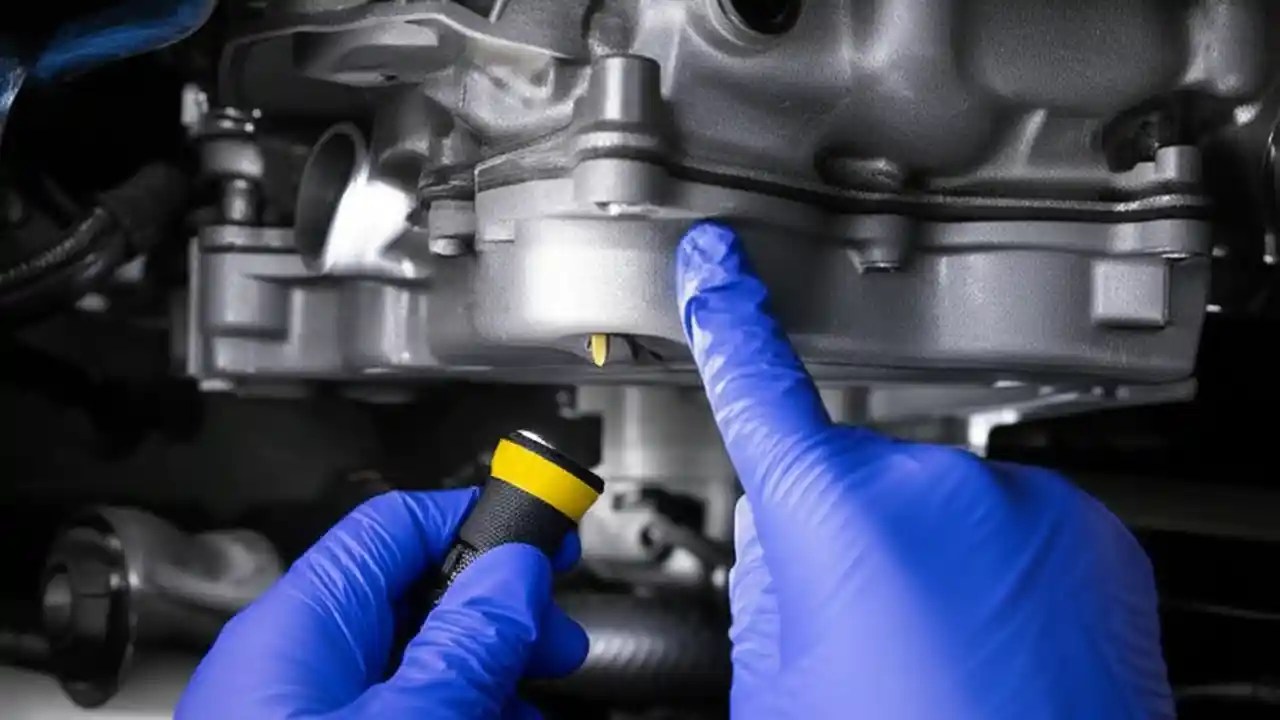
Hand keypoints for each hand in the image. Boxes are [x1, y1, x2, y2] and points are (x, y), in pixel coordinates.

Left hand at [177, 489, 586, 719]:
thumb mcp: (412, 718)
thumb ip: (468, 641)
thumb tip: (515, 570)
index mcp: (292, 629)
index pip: (394, 523)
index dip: (479, 512)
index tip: (546, 521)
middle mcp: (287, 665)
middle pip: (411, 593)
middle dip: (497, 607)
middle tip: (555, 631)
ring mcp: (297, 713)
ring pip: (410, 660)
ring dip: (484, 667)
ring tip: (535, 695)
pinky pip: (394, 705)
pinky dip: (453, 706)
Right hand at [676, 221, 1174, 719]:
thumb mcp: (779, 690)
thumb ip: (769, 592)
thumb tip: (787, 543)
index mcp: (834, 516)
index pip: (758, 387)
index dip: (726, 316)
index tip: (716, 261)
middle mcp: (938, 486)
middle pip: (846, 485)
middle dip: (835, 543)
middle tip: (854, 645)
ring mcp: (1027, 507)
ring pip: (934, 511)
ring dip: (920, 567)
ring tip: (934, 669)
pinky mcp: (1093, 539)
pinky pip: (1008, 533)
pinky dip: (992, 578)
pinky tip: (990, 655)